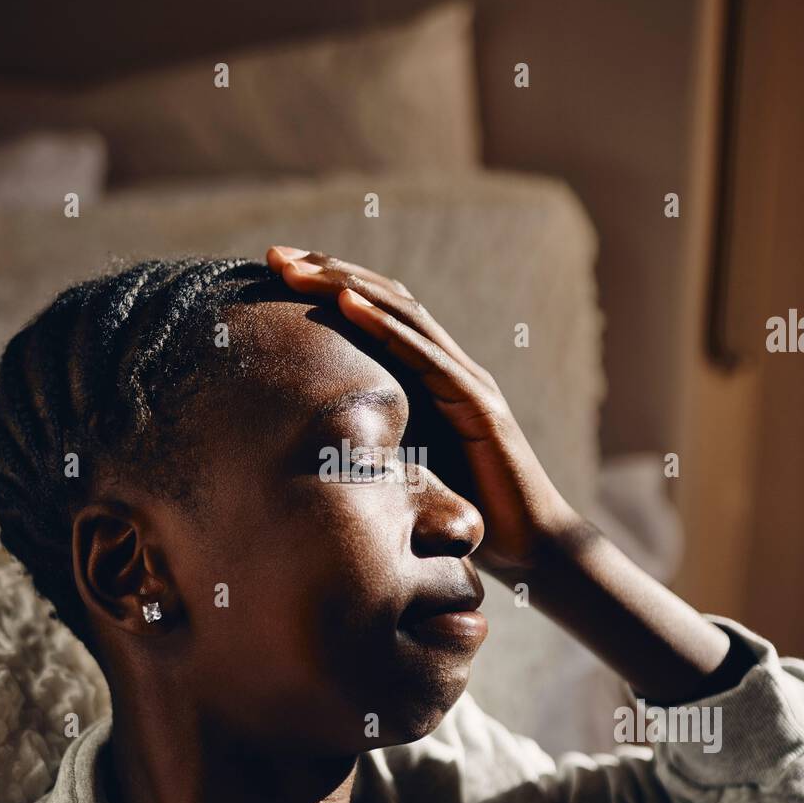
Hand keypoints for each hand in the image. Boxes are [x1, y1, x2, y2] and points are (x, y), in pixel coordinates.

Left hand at [265, 246, 577, 578]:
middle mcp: (449, 366)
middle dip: (328, 271)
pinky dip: (384, 327)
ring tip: (301, 269)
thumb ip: (368, 443)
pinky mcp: (478, 405)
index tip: (276, 271)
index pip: (375, 314)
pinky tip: (347, 305)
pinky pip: (426, 357)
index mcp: (429, 377)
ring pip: (402, 315)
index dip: (328, 286)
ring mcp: (466, 380)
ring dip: (348, 286)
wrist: (529, 547)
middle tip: (274, 255)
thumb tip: (302, 444)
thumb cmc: (464, 512)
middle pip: (384, 301)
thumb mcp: (400, 468)